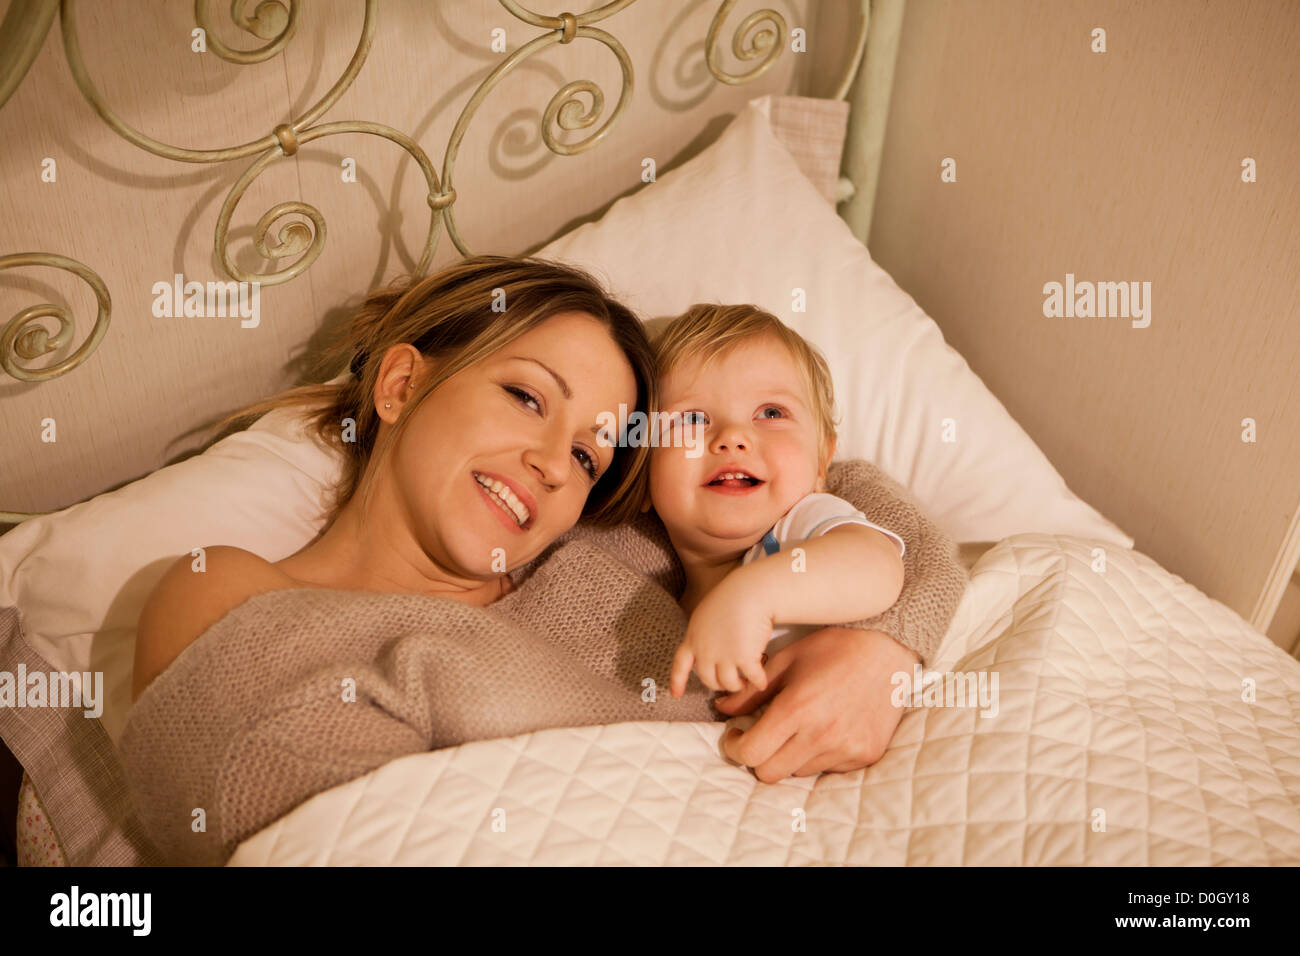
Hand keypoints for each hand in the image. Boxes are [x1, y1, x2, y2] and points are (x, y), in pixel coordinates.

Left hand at [670, 578, 772, 696]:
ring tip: (746, 683)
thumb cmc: (732, 597)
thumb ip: (704, 633)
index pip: (681, 664)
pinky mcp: (744, 659)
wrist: (749, 592)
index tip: (676, 695)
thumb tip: (708, 648)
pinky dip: (758, 681)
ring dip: (738, 686)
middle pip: (708, 679)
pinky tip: (762, 682)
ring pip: (729, 683)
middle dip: (720, 684)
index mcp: (693, 637)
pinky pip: (751, 678)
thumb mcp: (706, 613)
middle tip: (731, 683)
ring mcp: (724, 656)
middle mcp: (705, 650)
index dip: (678, 680)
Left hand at [713, 627, 917, 782]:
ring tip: (798, 728)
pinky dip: (818, 755)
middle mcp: (821, 735)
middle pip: (769, 773)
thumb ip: (750, 690)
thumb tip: (722, 708)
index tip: (735, 735)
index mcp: (797, 709)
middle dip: (757, 758)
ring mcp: (846, 749)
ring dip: (789, 756)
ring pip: (798, 772)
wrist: (889, 650)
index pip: (751, 753)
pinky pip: (828, 769)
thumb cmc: (833, 648)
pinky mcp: (865, 755)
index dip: (734, 747)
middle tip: (759, 737)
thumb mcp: (787, 660)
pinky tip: (824, 729)